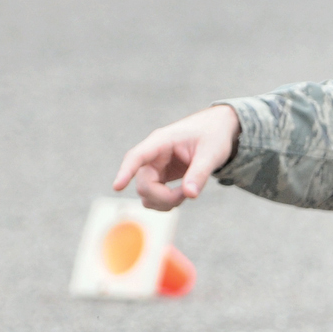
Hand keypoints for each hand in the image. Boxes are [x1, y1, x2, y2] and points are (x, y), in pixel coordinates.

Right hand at [112, 105, 241, 210]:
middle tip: (188, 193)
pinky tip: (182, 195)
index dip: (126, 172)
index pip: (137, 156)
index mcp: (162, 141)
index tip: (117, 187)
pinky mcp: (159, 177)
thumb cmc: (213, 135)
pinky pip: (153, 196)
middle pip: (143, 184)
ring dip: (164, 202)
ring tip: (187, 193)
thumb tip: (191, 195)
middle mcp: (153, 154)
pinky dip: (166, 202)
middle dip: (164, 197)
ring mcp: (154, 167)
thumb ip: (200, 173)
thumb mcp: (212, 153)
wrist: (216, 129)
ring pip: (146, 194)